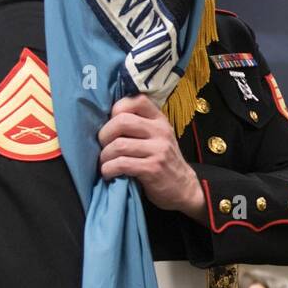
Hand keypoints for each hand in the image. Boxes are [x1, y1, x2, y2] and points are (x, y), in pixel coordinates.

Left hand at [98, 95, 204, 216]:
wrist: (183, 187)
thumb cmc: (163, 161)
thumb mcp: (158, 137)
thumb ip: (140, 125)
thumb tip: (106, 120)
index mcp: (159, 120)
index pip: (136, 100)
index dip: (117, 109)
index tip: (112, 125)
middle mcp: (160, 131)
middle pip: (122, 121)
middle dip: (104, 135)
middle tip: (103, 146)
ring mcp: (158, 150)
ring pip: (119, 145)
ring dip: (105, 156)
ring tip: (105, 162)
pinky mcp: (153, 168)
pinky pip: (121, 164)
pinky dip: (108, 169)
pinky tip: (109, 173)